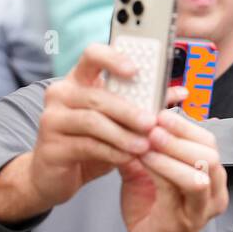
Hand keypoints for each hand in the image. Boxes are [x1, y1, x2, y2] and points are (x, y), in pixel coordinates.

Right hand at [24, 44, 185, 211]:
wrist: (53, 176)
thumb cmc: (89, 144)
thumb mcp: (118, 123)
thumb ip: (145, 105)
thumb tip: (181, 92)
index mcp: (78, 80)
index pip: (92, 55)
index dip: (113, 58)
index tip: (136, 69)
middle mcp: (61, 93)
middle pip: (97, 95)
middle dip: (128, 110)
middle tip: (151, 122)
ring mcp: (52, 118)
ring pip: (92, 121)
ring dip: (122, 134)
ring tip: (144, 146)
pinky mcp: (51, 145)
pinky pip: (87, 145)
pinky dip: (111, 152)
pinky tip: (128, 157)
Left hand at [120, 109, 228, 231]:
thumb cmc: (152, 214)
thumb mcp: (150, 175)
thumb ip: (147, 148)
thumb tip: (134, 115)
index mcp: (212, 179)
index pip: (208, 141)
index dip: (185, 123)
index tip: (159, 109)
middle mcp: (215, 194)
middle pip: (209, 151)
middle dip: (181, 133)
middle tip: (153, 120)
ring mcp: (202, 209)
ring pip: (200, 168)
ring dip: (173, 149)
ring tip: (148, 137)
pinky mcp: (184, 221)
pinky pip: (177, 187)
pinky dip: (160, 168)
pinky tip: (141, 158)